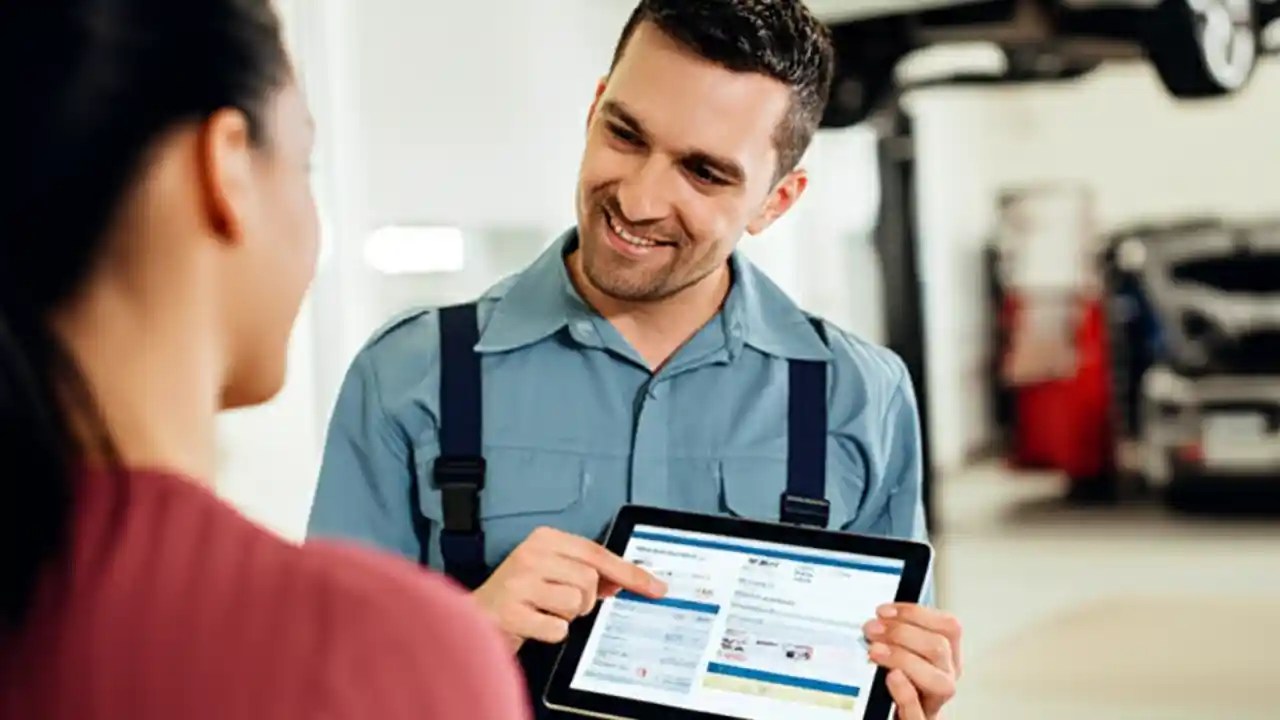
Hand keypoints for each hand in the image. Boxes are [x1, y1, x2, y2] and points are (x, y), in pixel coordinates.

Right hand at [474, 526, 666, 651]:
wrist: (474, 618)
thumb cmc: (518, 596)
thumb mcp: (552, 574)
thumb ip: (587, 574)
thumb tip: (623, 581)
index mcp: (544, 538)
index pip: (598, 553)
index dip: (631, 573)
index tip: (657, 588)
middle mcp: (531, 554)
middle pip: (590, 581)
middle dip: (584, 600)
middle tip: (559, 603)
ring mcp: (519, 581)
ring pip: (576, 603)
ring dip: (566, 616)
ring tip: (543, 611)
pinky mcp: (511, 610)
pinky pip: (557, 628)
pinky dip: (551, 632)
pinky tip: (532, 623)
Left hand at [863, 603, 961, 719]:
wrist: (890, 714)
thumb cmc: (896, 684)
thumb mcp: (901, 653)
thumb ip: (897, 636)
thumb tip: (880, 617)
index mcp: (946, 657)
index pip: (948, 626)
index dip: (916, 613)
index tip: (883, 611)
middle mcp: (946, 678)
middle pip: (940, 649)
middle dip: (901, 633)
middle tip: (872, 630)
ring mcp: (935, 703)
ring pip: (938, 681)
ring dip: (903, 659)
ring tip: (874, 651)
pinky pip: (918, 715)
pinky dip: (906, 694)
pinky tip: (891, 678)